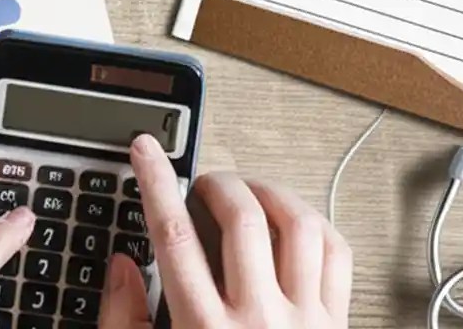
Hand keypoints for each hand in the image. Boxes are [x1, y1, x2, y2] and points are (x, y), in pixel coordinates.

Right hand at [101, 135, 351, 328]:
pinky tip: (292, 223)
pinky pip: (336, 254)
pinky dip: (314, 224)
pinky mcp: (338, 327)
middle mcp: (260, 322)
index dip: (156, 183)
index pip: (174, 236)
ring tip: (246, 192)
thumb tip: (124, 265)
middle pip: (241, 218)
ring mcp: (307, 322)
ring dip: (268, 193)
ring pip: (297, 225)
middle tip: (200, 182)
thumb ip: (125, 323)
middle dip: (216, 182)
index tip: (146, 151)